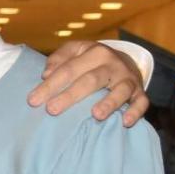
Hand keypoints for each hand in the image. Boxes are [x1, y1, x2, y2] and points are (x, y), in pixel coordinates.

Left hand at [28, 41, 148, 126]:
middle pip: (90, 80)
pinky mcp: (140, 92)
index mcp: (94, 52)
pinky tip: (125, 122)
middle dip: (70, 96)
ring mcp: (128, 79)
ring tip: (96, 115)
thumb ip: (59, 59)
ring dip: (109, 103)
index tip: (33, 100)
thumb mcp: (75, 51)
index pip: (68, 69)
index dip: (50, 85)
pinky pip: (141, 102)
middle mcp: (112, 64)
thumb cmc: (91, 60)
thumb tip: (46, 73)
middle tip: (52, 110)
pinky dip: (135, 112)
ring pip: (120, 90)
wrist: (125, 60)